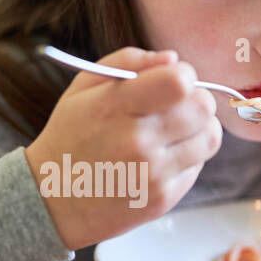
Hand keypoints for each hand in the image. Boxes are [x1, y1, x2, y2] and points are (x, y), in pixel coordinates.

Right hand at [24, 47, 221, 250]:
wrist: (51, 200)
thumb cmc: (70, 135)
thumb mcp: (83, 88)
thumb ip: (128, 62)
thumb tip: (173, 60)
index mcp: (115, 107)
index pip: (179, 83)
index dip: (184, 76)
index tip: (173, 81)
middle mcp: (137, 142)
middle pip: (203, 108)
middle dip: (196, 99)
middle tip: (177, 105)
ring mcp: (152, 174)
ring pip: (210, 137)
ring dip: (198, 128)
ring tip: (174, 130)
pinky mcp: (163, 198)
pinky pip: (198, 166)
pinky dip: (188, 156)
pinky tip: (162, 156)